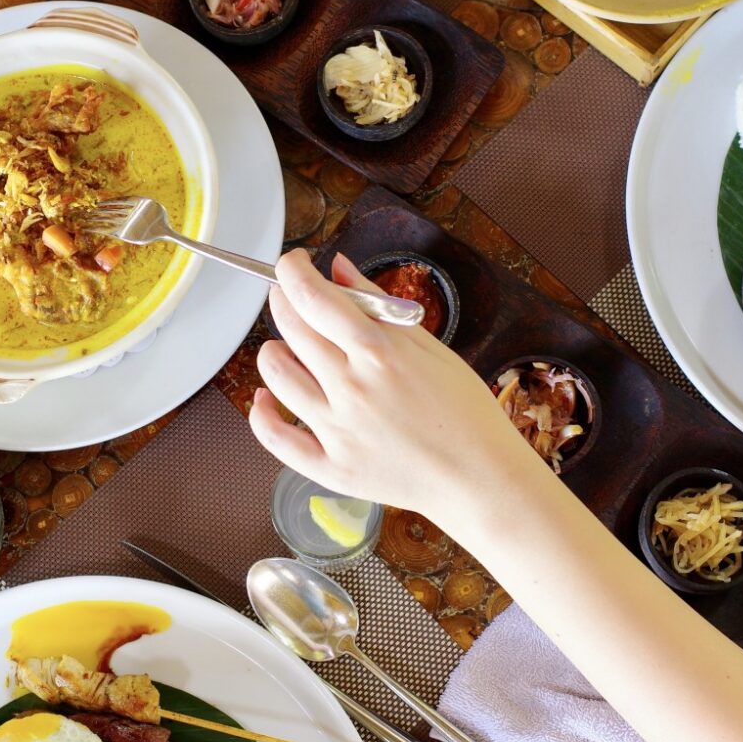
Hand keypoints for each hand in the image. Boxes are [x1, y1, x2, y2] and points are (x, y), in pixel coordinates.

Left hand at [250, 250, 558, 531]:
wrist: (480, 477)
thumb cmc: (465, 412)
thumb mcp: (431, 347)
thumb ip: (379, 305)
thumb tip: (339, 268)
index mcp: (381, 353)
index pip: (315, 299)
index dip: (293, 272)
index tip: (292, 264)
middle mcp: (353, 389)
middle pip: (292, 330)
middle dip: (283, 302)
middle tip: (289, 296)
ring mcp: (338, 431)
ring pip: (276, 377)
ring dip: (271, 351)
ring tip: (284, 346)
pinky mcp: (331, 468)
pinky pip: (277, 439)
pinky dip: (262, 415)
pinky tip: (265, 399)